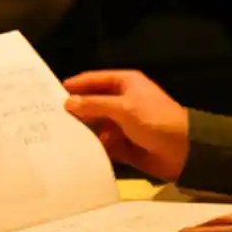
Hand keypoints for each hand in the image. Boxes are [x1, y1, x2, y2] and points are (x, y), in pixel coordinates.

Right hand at [62, 70, 189, 181]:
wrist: (183, 151)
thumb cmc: (155, 120)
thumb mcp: (123, 108)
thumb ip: (94, 105)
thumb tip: (68, 102)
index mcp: (125, 84)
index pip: (94, 80)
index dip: (74, 85)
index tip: (50, 93)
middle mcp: (121, 101)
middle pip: (91, 103)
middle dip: (74, 110)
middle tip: (47, 117)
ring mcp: (121, 123)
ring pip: (94, 124)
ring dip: (81, 130)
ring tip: (55, 135)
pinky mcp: (122, 143)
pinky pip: (101, 143)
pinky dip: (90, 146)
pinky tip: (73, 150)